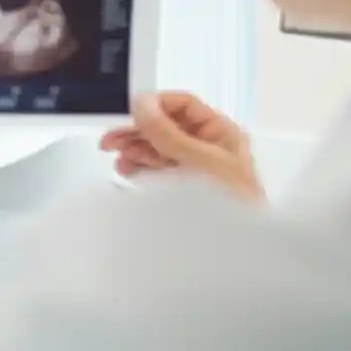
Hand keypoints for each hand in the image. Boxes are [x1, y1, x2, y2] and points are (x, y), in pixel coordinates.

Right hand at [101, 92, 264, 202]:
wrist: (237, 245)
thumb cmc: (234, 203)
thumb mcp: (198, 160)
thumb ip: (168, 133)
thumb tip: (144, 106)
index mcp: (220, 133)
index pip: (184, 105)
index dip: (157, 105)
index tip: (133, 112)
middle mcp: (208, 148)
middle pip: (166, 128)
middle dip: (137, 132)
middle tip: (112, 138)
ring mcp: (196, 170)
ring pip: (158, 150)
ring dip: (135, 151)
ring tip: (119, 158)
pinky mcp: (185, 189)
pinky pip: (157, 171)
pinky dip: (140, 168)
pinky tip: (128, 170)